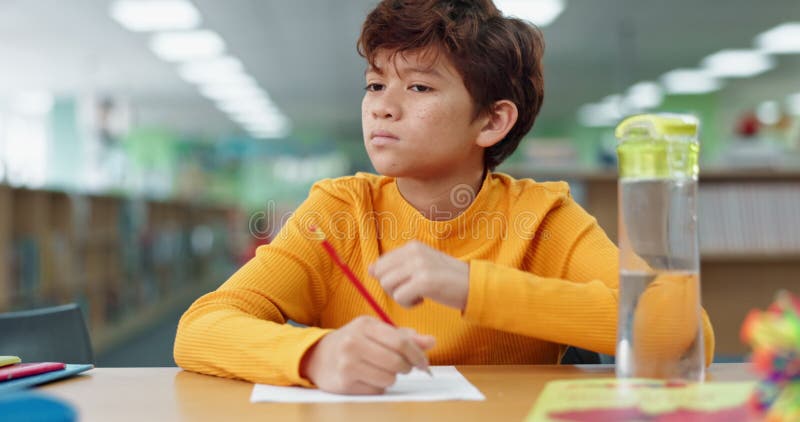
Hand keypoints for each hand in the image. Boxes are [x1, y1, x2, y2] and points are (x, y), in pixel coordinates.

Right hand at [300, 316, 435, 394]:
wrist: (319, 357)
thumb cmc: (354, 342)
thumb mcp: (376, 332)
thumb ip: (404, 337)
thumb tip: (431, 342)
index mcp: (365, 325)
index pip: (400, 341)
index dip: (417, 354)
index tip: (424, 362)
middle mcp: (353, 343)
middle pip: (396, 362)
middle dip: (406, 367)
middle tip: (404, 367)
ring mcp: (347, 364)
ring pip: (388, 378)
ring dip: (391, 377)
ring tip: (381, 370)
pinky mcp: (344, 383)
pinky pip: (376, 390)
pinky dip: (378, 386)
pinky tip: (368, 378)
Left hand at [369, 240, 469, 310]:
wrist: (474, 286)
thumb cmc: (447, 280)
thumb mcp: (422, 266)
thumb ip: (398, 266)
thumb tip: (370, 269)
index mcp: (412, 246)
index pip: (380, 263)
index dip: (389, 279)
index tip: (407, 284)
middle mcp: (413, 252)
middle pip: (380, 274)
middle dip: (392, 288)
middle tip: (413, 291)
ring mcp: (419, 265)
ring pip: (387, 286)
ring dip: (401, 296)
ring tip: (419, 294)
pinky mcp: (424, 281)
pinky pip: (400, 297)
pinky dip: (409, 304)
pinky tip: (424, 299)